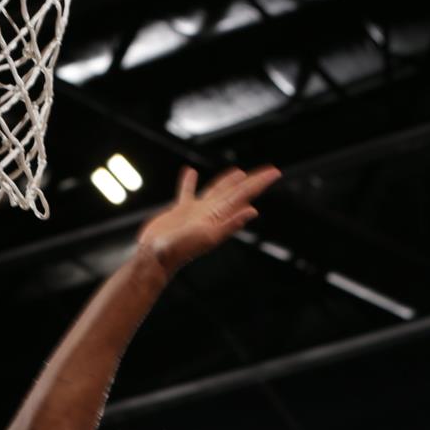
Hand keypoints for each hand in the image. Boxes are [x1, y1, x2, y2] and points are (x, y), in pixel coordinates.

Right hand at [137, 164, 280, 276]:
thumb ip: (230, 224)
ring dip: (227, 182)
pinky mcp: (179, 212)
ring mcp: (196, 212)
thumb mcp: (207, 237)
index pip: (244, 195)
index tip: (275, 172)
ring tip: (238, 172)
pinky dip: (189, 182)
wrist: (155, 257)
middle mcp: (211, 213)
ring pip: (216, 191)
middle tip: (267, 172)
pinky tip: (190, 173)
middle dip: (251, 182)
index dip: (259, 183)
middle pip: (235, 191)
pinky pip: (186, 192)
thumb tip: (252, 211)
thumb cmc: (178, 250)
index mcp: (219, 216)